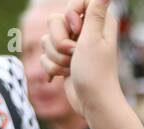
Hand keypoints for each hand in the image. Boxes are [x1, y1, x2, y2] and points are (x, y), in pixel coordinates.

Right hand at [41, 0, 143, 128]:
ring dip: (56, 57)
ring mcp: (72, 47)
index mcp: (98, 23)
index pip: (78, 2)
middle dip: (59, 40)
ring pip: (46, 40)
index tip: (76, 28)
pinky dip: (53, 68)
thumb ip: (95, 14)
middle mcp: (85, 32)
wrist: (92, 104)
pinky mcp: (63, 60)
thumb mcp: (94, 40)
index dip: (71, 13)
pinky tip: (65, 76)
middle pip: (54, 21)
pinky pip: (45, 56)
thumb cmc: (96, 74)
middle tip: (74, 54)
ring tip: (71, 67)